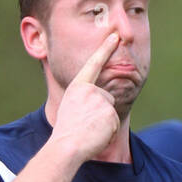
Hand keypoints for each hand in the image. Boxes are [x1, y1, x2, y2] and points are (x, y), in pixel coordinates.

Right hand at [51, 32, 120, 162]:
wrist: (67, 145)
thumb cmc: (65, 131)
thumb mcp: (70, 107)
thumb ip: (83, 99)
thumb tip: (98, 102)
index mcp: (78, 86)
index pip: (94, 63)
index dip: (105, 48)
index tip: (116, 36)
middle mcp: (90, 90)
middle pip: (107, 98)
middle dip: (102, 113)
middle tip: (86, 125)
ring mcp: (101, 101)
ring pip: (111, 113)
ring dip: (104, 125)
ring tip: (89, 132)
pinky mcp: (110, 113)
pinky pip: (114, 126)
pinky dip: (108, 134)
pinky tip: (96, 136)